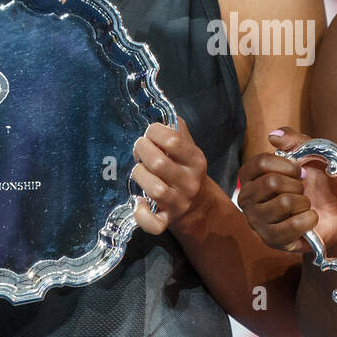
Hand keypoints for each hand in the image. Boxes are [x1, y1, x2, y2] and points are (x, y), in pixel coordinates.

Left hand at [131, 120, 209, 235]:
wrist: (199, 206)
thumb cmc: (186, 170)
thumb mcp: (188, 148)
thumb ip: (177, 130)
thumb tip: (163, 113)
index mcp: (195, 160)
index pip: (173, 140)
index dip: (154, 132)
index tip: (149, 134)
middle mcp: (189, 182)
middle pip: (158, 163)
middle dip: (141, 151)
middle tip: (139, 150)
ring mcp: (178, 202)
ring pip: (154, 189)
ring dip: (139, 175)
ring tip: (139, 170)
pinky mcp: (167, 220)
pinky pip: (153, 223)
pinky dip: (141, 214)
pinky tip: (138, 202)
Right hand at [237, 127, 336, 252]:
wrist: (332, 214)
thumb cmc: (315, 185)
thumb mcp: (309, 155)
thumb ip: (293, 140)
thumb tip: (273, 136)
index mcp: (251, 177)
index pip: (259, 163)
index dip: (286, 164)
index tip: (299, 169)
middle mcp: (247, 199)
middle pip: (271, 183)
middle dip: (296, 185)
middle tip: (302, 191)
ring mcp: (257, 221)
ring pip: (284, 203)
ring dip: (304, 202)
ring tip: (303, 206)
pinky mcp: (271, 240)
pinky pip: (293, 225)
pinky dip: (309, 219)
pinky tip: (308, 220)